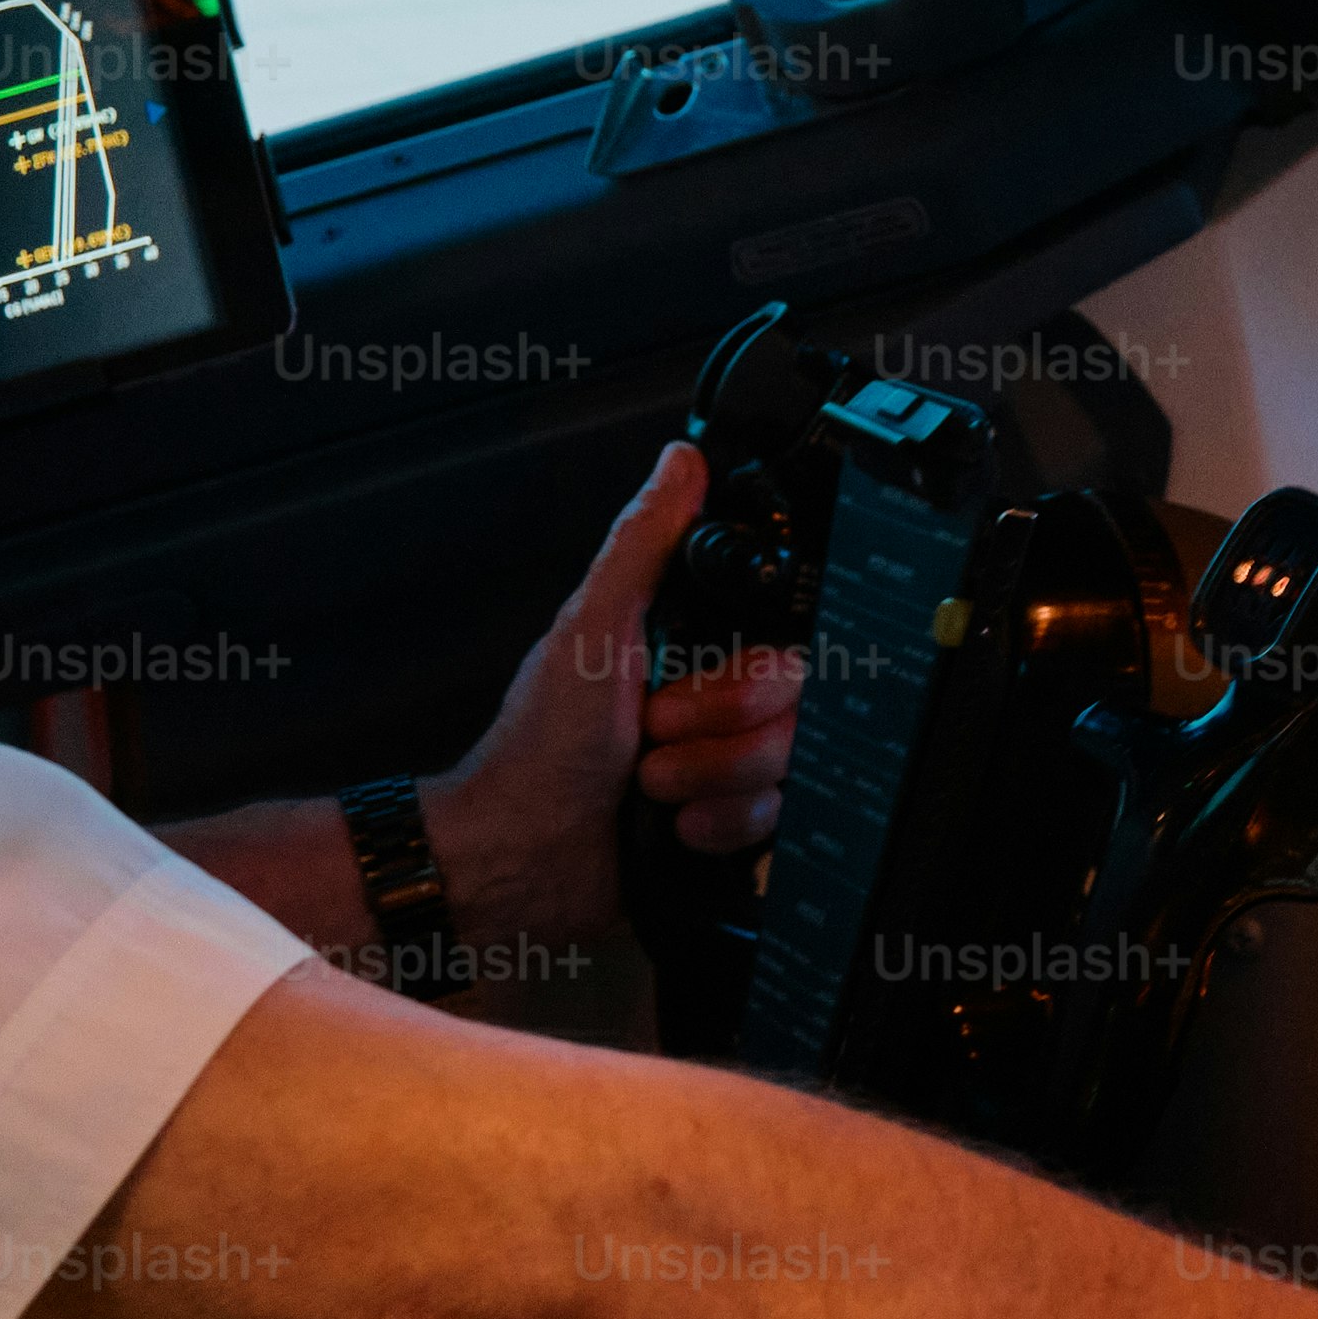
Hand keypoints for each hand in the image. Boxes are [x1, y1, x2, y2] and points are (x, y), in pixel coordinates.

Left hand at [424, 440, 805, 945]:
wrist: (522, 856)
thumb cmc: (539, 747)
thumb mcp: (593, 628)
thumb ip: (643, 544)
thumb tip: (681, 462)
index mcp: (688, 644)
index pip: (783, 639)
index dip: (755, 667)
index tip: (706, 674)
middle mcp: (714, 700)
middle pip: (795, 704)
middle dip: (722, 729)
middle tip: (655, 732)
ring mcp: (723, 763)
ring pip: (789, 765)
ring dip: (714, 779)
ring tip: (652, 785)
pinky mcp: (728, 824)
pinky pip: (776, 822)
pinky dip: (720, 826)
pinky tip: (674, 826)